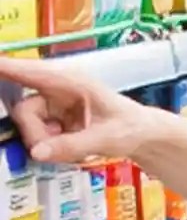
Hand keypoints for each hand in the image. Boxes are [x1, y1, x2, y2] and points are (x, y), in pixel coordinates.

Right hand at [0, 56, 150, 163]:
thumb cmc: (130, 127)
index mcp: (72, 81)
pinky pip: (35, 134)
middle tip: (57, 149)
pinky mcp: (51, 117)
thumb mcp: (106, 138)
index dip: (5, 67)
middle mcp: (57, 88)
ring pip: (28, 126)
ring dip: (46, 142)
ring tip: (75, 148)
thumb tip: (37, 152)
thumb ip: (71, 145)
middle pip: (23, 110)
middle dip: (36, 134)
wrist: (141, 134)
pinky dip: (49, 145)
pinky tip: (71, 147)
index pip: (30, 71)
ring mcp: (52, 104)